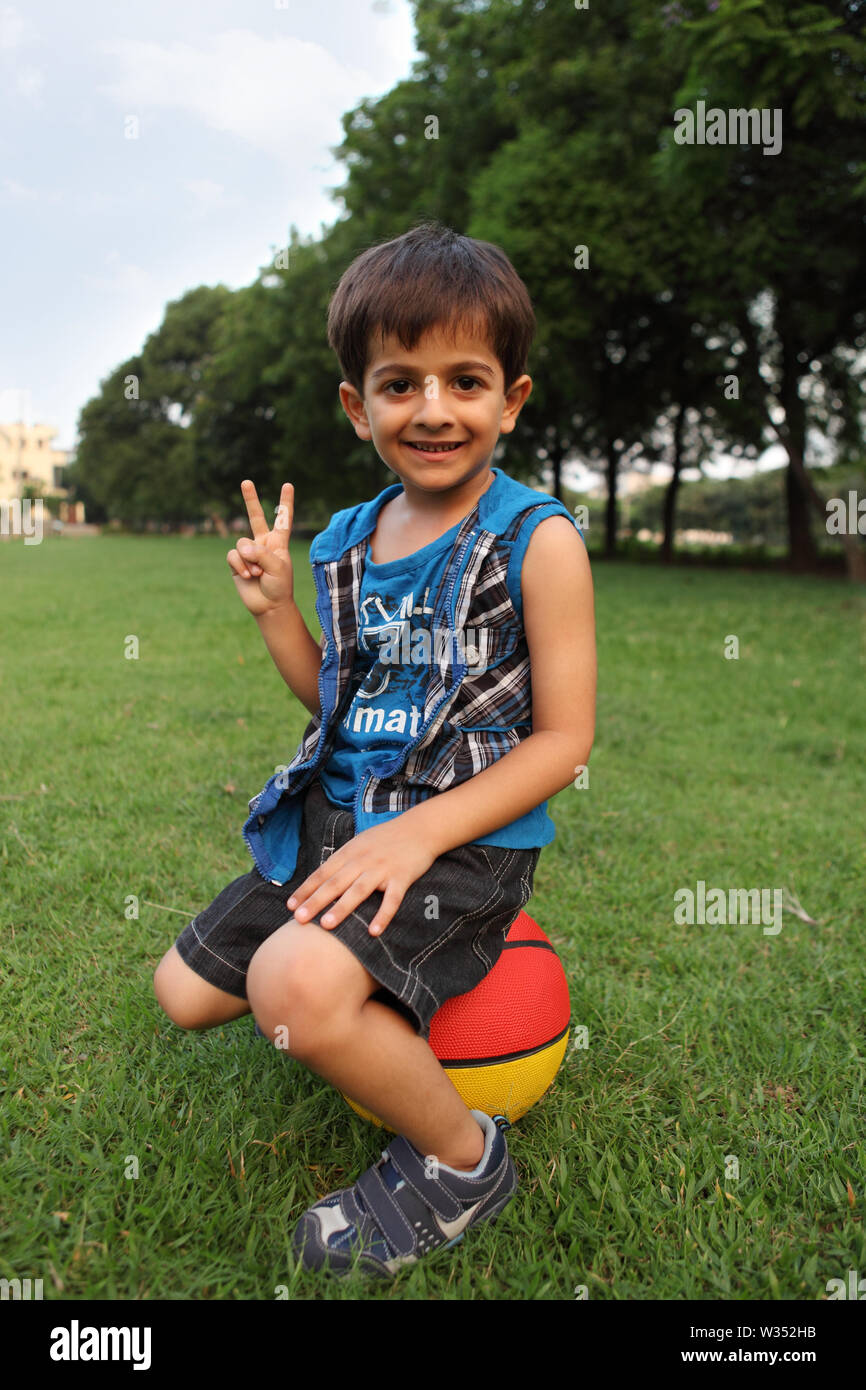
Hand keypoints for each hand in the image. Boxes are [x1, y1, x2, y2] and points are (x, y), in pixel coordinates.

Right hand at [226, 479, 295, 617]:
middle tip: (246, 481)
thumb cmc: (279, 586)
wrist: (268, 606)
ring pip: (242, 543)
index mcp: (278, 542)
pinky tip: (248, 576)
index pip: (283, 519)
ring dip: (249, 560)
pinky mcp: (236, 562)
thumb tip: (241, 547)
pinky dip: (240, 566)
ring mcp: (248, 552)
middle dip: (250, 499)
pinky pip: (233, 556)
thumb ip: (260, 553)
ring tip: (257, 573)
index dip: (285, 502)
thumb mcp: (277, 567)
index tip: (288, 485)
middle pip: (255, 517)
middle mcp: (262, 543)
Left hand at [286, 819, 437, 935]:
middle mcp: (362, 860)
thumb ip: (342, 861)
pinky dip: (383, 915)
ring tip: (326, 925)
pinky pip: (391, 899)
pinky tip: (374, 932)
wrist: (420, 828)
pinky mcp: (402, 877)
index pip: (322, 873)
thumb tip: (320, 881)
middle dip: (315, 901)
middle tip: (299, 919)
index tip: (290, 906)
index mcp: (349, 852)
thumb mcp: (359, 843)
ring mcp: (382, 869)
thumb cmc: (386, 839)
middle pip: (335, 883)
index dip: (306, 889)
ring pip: (358, 891)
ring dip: (342, 908)